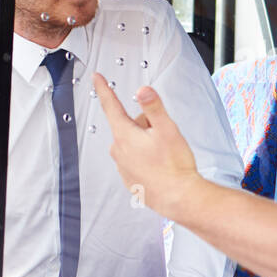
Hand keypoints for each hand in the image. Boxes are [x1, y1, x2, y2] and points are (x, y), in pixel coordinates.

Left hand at [92, 73, 202, 218]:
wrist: (180, 198)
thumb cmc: (175, 166)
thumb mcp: (167, 129)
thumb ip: (153, 107)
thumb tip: (142, 91)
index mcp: (125, 135)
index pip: (111, 105)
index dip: (104, 89)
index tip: (97, 78)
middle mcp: (119, 151)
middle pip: (129, 124)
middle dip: (145, 125)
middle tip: (163, 136)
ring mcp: (122, 166)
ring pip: (133, 143)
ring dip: (147, 143)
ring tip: (164, 155)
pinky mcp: (130, 179)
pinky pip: (136, 159)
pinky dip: (147, 159)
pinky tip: (161, 166)